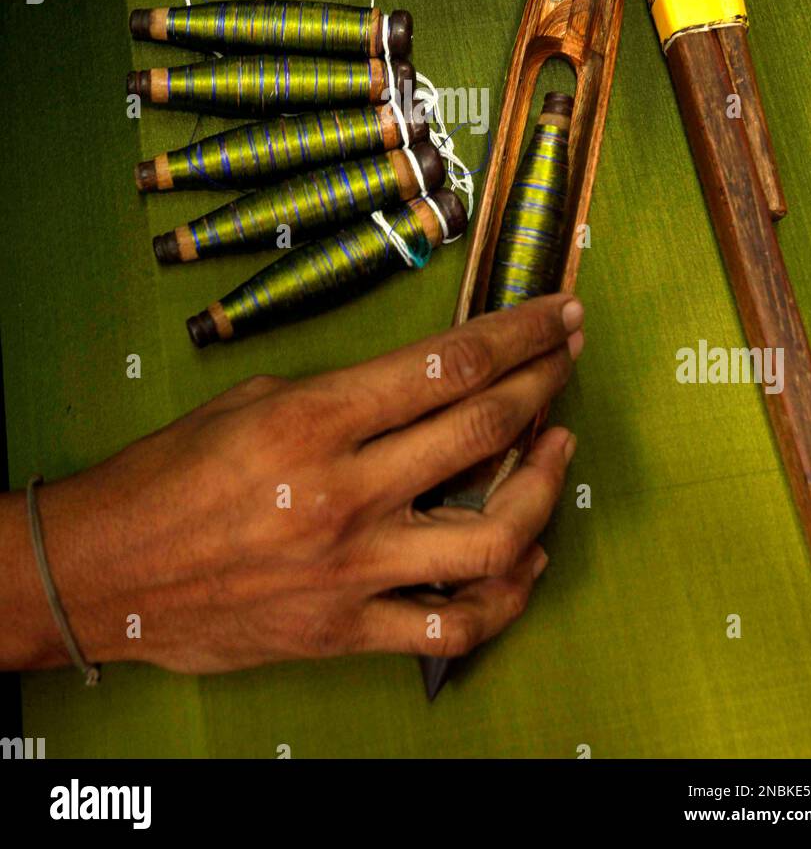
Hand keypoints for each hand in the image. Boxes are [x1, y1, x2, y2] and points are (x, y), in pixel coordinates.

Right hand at [4, 295, 582, 673]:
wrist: (105, 574)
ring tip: (560, 447)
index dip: (519, 334)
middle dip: (544, 380)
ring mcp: (352, 569)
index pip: (448, 364)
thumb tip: (424, 389)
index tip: (555, 314)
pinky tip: (524, 559)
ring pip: (492, 535)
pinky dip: (505, 594)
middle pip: (484, 429)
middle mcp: (345, 491)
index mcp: (316, 419)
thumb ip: (341, 397)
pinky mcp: (345, 632)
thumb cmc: (169, 474)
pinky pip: (451, 623)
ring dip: (544, 486)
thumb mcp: (250, 400)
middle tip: (569, 352)